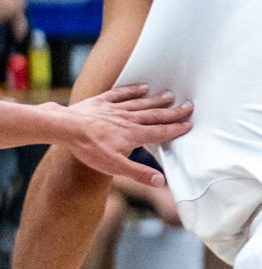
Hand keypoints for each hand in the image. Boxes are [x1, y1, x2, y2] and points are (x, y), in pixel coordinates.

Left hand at [59, 85, 191, 186]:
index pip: (160, 132)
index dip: (176, 129)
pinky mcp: (101, 102)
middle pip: (155, 115)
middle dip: (173, 112)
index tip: (189, 125)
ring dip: (156, 100)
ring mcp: (115, 109)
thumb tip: (161, 181)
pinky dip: (132, 90)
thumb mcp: (114, 166)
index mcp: (133, 135)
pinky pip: (121, 94)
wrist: (64, 127)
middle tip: (189, 106)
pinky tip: (142, 87)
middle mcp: (128, 120)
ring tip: (170, 95)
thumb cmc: (88, 148)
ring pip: (141, 103)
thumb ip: (139, 173)